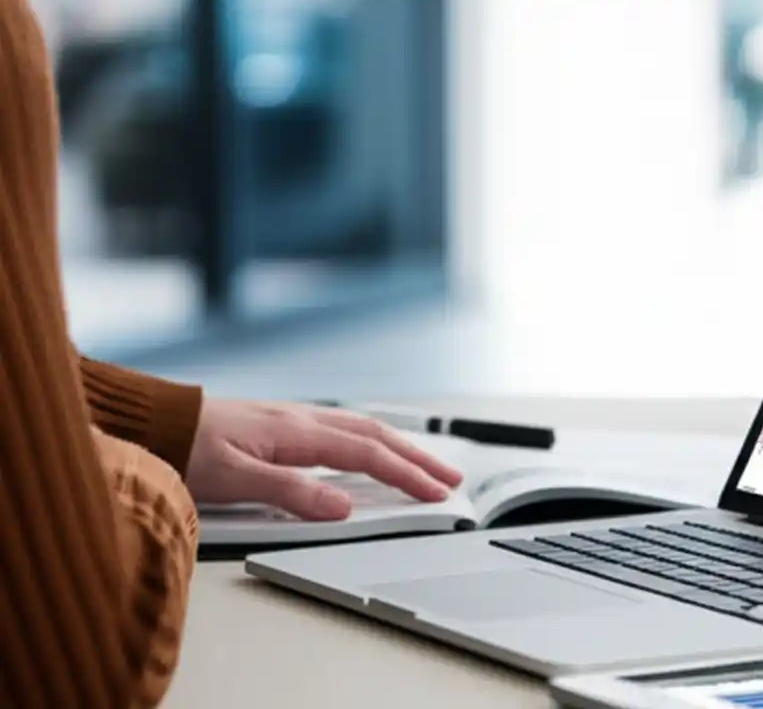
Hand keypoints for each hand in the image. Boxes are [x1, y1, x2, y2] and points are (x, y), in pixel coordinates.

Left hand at [185, 399, 461, 520]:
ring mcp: (292, 420)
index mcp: (296, 432)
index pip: (368, 453)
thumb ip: (291, 494)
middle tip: (452, 478)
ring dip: (399, 447)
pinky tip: (371, 449)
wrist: (148, 423)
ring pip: (362, 429)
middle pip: (376, 435)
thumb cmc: (181, 448)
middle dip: (418, 457)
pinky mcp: (280, 426)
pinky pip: (342, 429)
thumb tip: (344, 507)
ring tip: (424, 464)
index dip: (407, 474)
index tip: (437, 493)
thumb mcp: (235, 480)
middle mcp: (300, 420)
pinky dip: (371, 440)